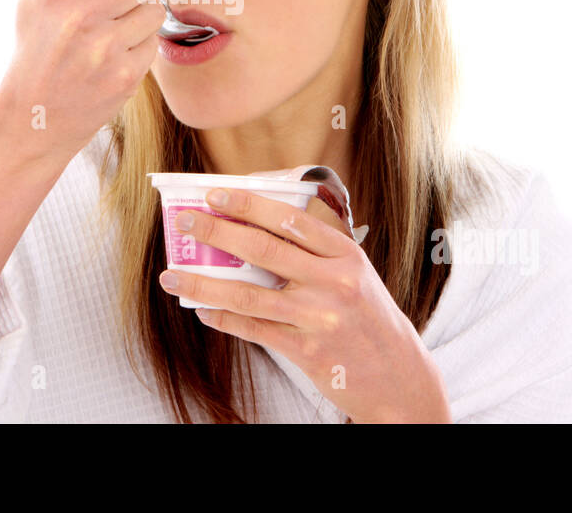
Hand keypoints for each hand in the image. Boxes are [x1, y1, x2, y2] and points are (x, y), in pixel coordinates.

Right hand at [0, 0, 165, 158]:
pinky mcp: (124, 77)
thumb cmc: (35, 45)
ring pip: (154, 8)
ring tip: (113, 25)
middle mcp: (83, 19)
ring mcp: (106, 51)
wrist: (33, 116)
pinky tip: (114, 52)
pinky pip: (153, 41)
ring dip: (140, 12)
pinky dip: (139, 43)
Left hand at [159, 187, 451, 422]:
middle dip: (217, 233)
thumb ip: (314, 253)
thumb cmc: (369, 318)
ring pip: (248, 294)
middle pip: (263, 250)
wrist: (399, 376)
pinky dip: (223, 318)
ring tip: (172, 277)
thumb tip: (251, 231)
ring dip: (203, 284)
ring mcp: (320, 317)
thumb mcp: (354, 274)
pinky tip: (203, 310)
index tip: (215, 194)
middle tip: (185, 224)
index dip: (248, 204)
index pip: (289, 219)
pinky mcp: (308, 351)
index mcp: (346, 253)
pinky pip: (254, 330)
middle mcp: (334, 281)